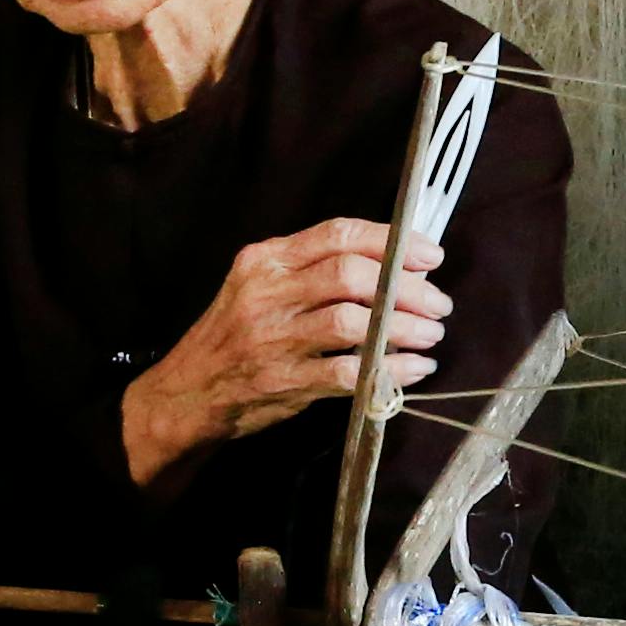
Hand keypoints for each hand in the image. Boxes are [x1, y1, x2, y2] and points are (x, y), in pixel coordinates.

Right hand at [124, 218, 448, 491]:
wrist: (186, 392)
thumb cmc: (235, 337)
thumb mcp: (260, 288)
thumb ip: (314, 271)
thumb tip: (395, 266)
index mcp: (266, 259)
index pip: (337, 233)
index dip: (393, 241)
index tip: (430, 255)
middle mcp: (267, 292)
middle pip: (351, 274)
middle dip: (407, 288)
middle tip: (439, 304)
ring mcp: (273, 338)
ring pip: (354, 321)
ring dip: (405, 328)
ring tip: (431, 336)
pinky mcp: (282, 381)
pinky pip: (349, 373)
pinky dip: (391, 371)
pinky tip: (413, 370)